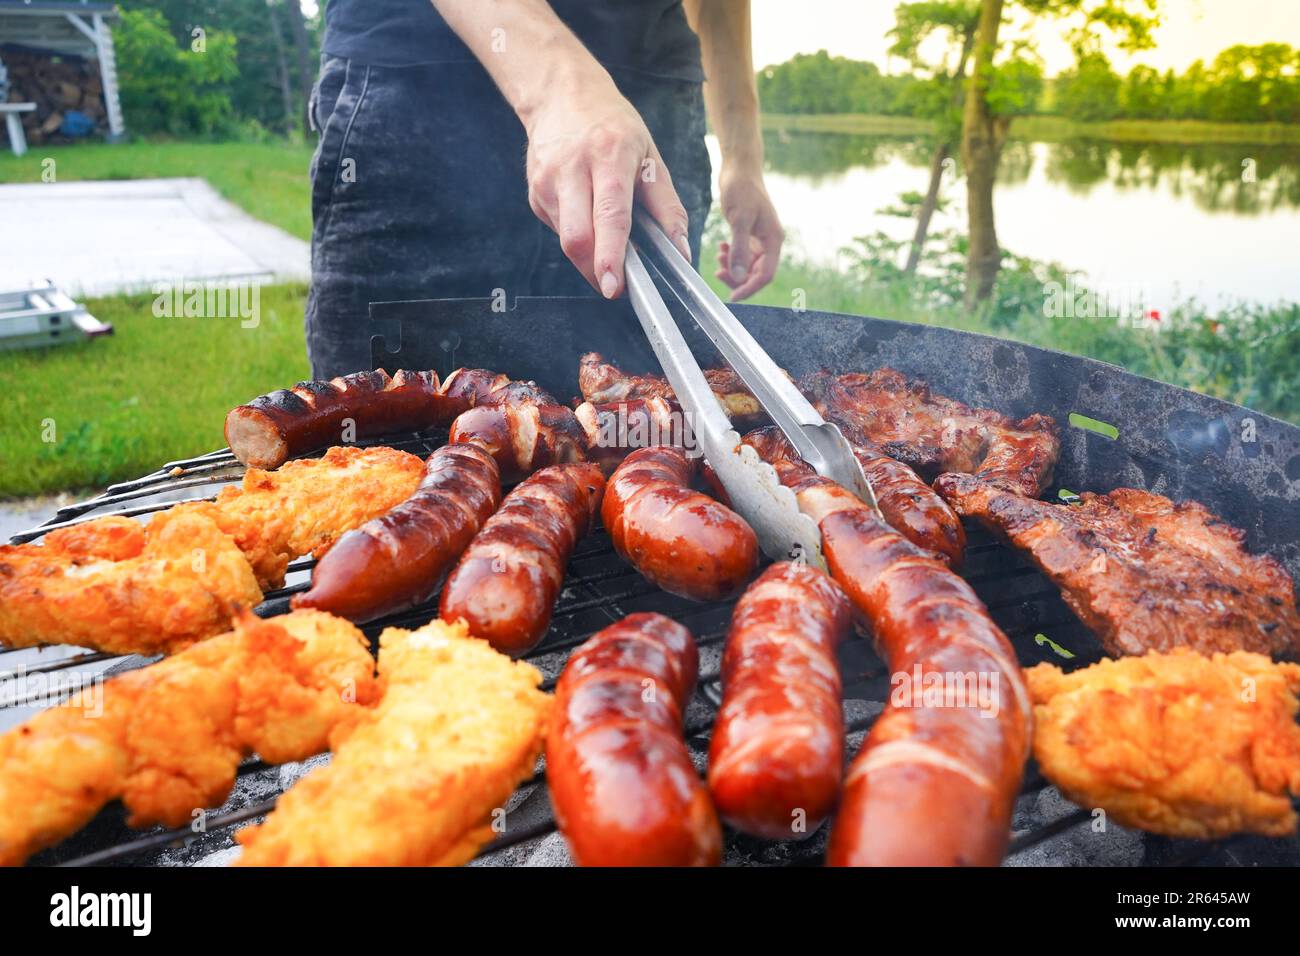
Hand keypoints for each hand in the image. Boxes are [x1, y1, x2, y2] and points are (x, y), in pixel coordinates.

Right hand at [523, 78, 691, 298]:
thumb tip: (681, 251)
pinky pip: (559, 231)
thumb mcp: (651, 156)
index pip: (609, 214)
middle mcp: (572, 168)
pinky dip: (578, 236)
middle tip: (615, 285)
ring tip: (606, 242)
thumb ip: (668, 207)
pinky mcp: (535, 194)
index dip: (610, 255)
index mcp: (608, 155)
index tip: (613, 286)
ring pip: (565, 240)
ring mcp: (547, 181)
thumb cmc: (613, 126)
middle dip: (594, 270)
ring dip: (588, 255)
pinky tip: (586, 214)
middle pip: (577, 237)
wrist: (560, 94)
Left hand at [714, 168, 782, 300]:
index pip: (765, 275)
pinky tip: (721, 249)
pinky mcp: (750, 234)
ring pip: (748, 265)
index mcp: (773, 240)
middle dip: (737, 277)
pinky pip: (743, 254)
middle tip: (717, 272)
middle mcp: (769, 242)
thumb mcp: (739, 219)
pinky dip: (731, 256)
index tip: (732, 297)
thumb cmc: (742, 189)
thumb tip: (739, 276)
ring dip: (733, 266)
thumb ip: (739, 249)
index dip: (749, 288)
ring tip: (718, 256)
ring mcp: (760, 238)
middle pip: (756, 273)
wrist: (740, 168)